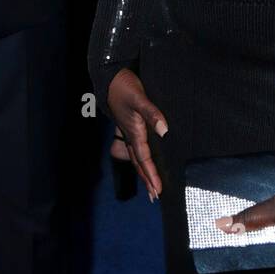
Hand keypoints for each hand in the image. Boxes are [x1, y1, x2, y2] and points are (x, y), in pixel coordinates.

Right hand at [106, 67, 166, 201]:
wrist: (109, 77)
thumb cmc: (124, 87)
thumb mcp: (139, 99)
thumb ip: (152, 114)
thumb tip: (165, 131)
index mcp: (134, 132)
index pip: (144, 159)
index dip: (151, 175)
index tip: (158, 191)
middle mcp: (131, 135)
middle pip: (139, 163)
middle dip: (147, 179)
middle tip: (154, 197)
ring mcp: (129, 130)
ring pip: (136, 156)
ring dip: (143, 171)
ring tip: (150, 184)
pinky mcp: (130, 124)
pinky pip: (136, 147)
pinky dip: (141, 158)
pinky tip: (145, 158)